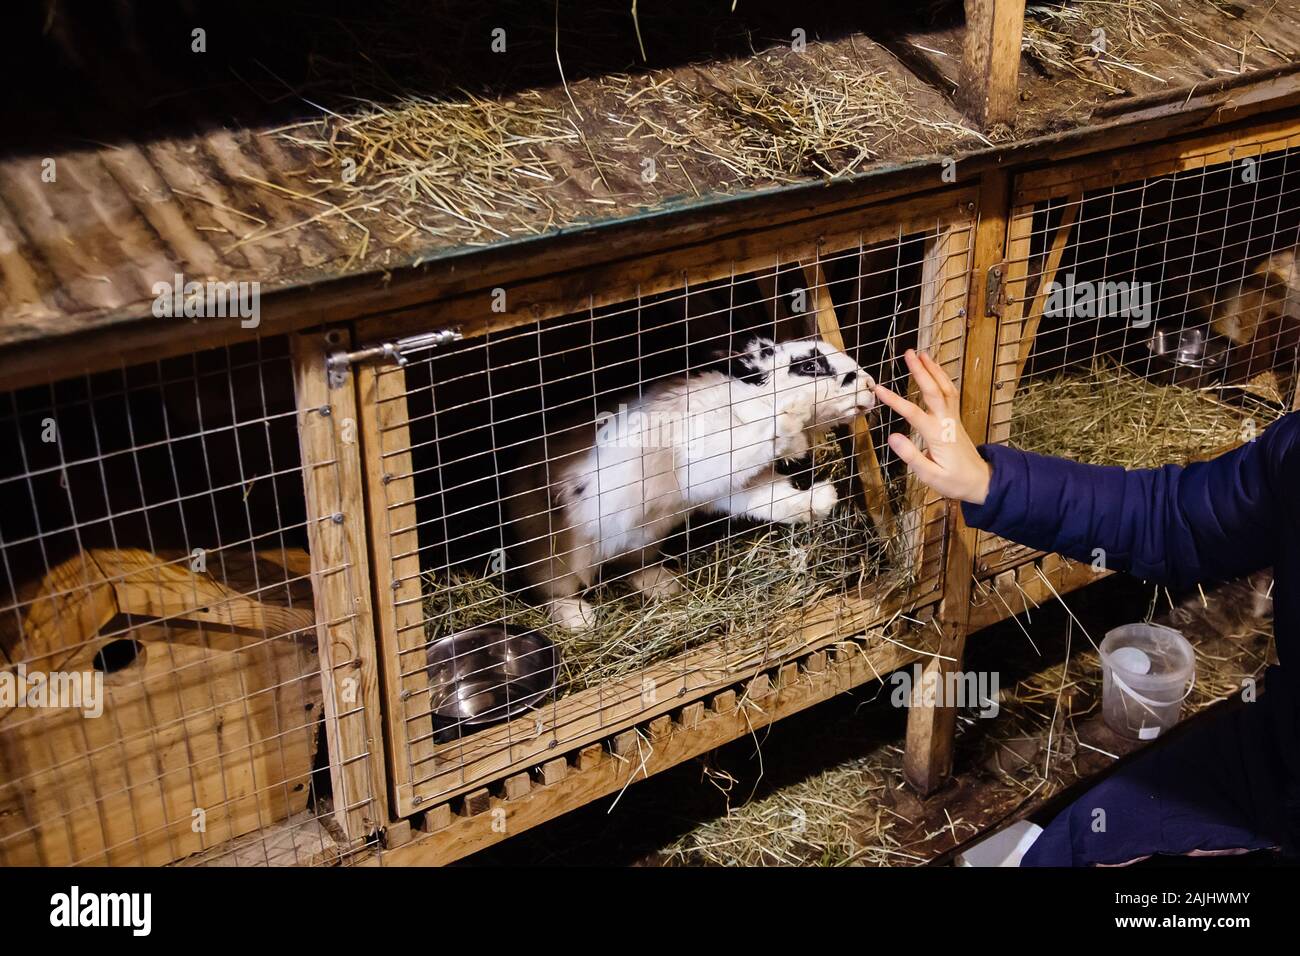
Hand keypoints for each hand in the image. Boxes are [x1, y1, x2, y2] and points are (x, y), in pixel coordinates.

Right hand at [873, 349, 991, 505]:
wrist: (980, 481)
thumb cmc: (954, 481)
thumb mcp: (930, 476)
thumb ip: (911, 456)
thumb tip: (892, 436)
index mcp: (937, 436)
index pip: (913, 413)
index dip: (895, 400)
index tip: (878, 389)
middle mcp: (946, 422)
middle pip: (933, 391)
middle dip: (920, 371)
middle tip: (909, 353)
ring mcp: (953, 419)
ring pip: (945, 388)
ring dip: (933, 369)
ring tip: (921, 354)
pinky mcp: (955, 419)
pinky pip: (950, 393)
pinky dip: (943, 378)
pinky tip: (935, 370)